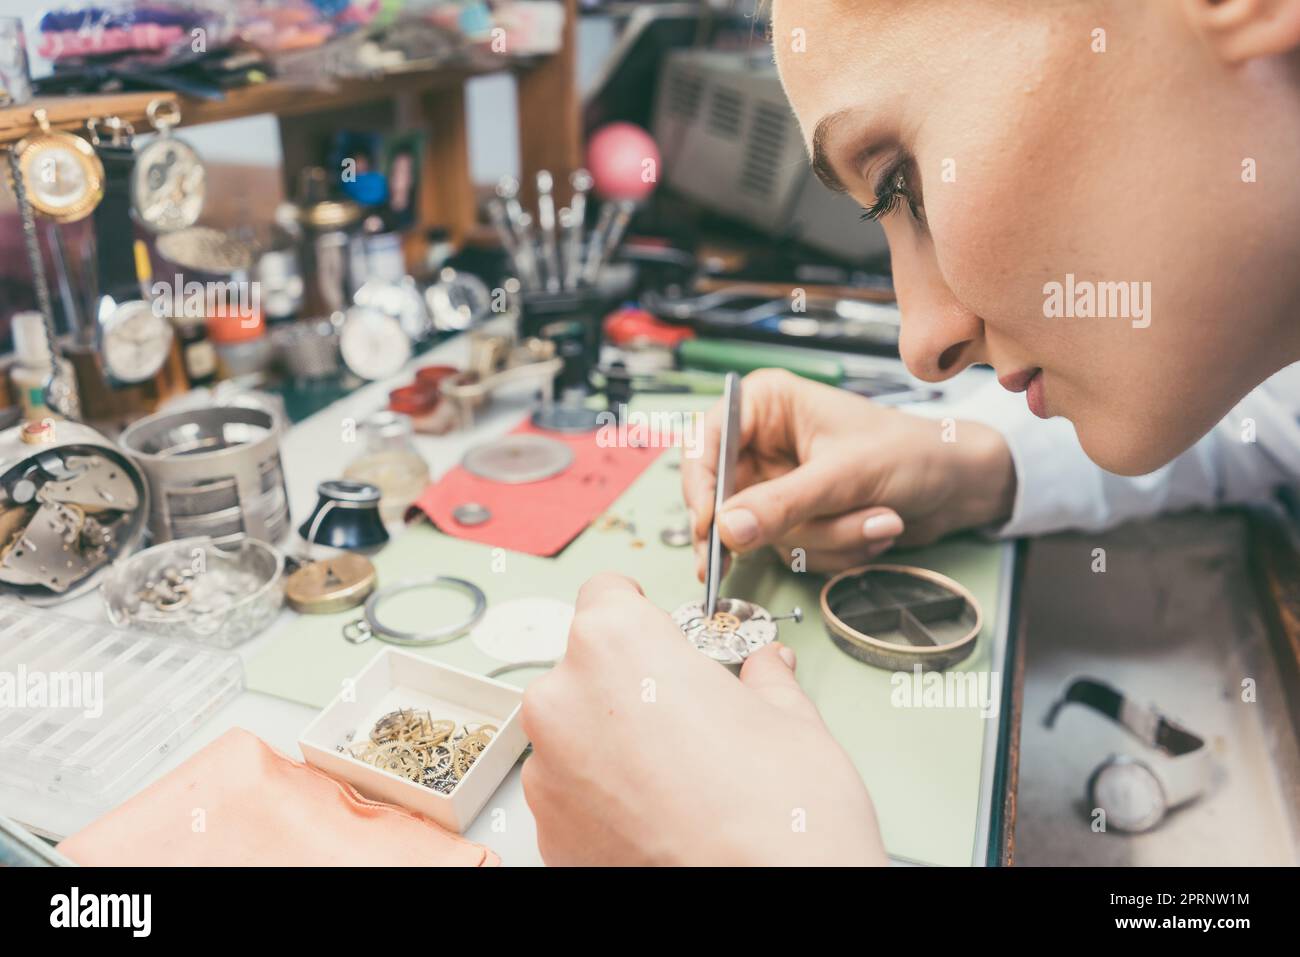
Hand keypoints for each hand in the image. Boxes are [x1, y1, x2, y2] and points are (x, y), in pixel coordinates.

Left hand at [520, 572, 886, 865]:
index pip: (606, 594)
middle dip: (631, 683)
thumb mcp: (791, 721)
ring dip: (611, 742)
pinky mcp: (546, 834)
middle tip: (687, 717)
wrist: (775, 909)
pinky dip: (601, 798)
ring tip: (677, 778)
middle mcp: (563, 699)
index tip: (661, 633)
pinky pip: (569, 792)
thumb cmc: (782, 817)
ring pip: (574, 732)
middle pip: (586, 666)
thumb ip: (763, 679)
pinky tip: (656, 816)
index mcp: (616, 644)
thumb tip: (765, 668)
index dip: (641, 613)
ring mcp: (547, 771)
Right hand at [682, 369, 1015, 574]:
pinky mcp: (799, 517)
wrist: (960, 485)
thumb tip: (725, 529)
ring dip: (822, 539)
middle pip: (728, 498)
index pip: (705, 442)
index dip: (701, 487)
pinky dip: (833, 550)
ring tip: (875, 521)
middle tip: (774, 554)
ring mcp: (780, 483)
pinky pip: (790, 548)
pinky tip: (873, 530)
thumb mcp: (844, 477)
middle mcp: (765, 442)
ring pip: (764, 532)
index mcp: (767, 404)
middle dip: (776, 527)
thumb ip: (782, 504)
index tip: (711, 527)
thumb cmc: (911, 453)